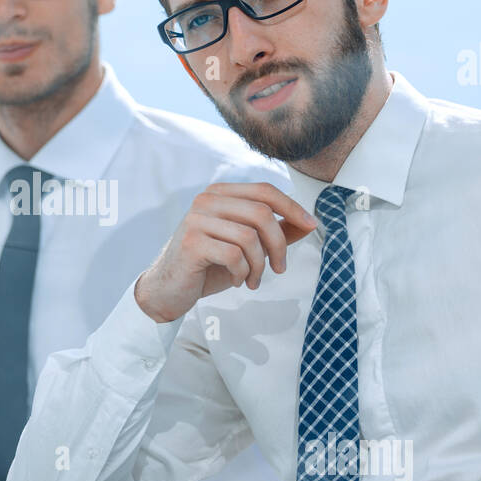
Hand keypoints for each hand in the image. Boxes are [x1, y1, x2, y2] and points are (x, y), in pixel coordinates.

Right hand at [134, 182, 315, 322]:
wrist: (168, 289)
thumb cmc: (208, 266)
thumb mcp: (246, 247)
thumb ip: (275, 232)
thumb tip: (309, 224)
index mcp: (220, 193)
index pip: (265, 191)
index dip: (292, 207)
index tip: (312, 226)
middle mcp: (206, 200)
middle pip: (261, 213)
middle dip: (279, 244)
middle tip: (280, 268)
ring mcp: (196, 219)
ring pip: (249, 237)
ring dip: (260, 265)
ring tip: (254, 280)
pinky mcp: (191, 242)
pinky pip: (234, 256)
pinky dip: (242, 273)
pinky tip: (236, 281)